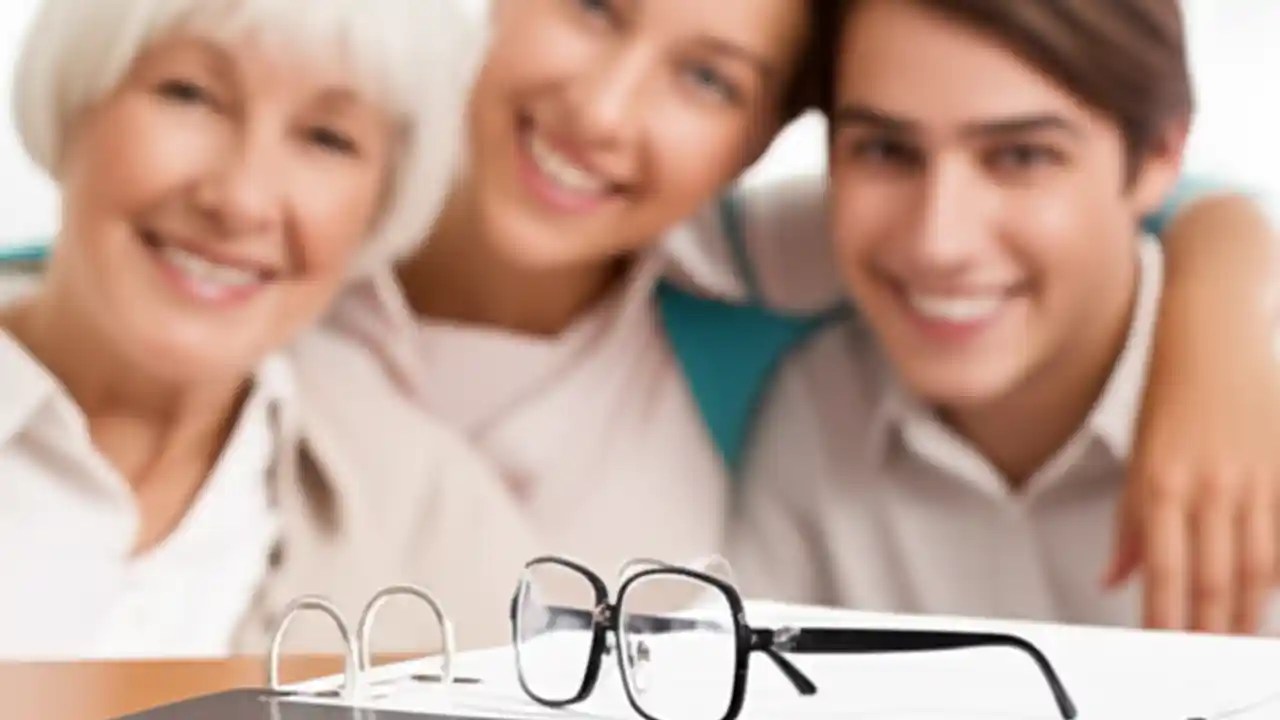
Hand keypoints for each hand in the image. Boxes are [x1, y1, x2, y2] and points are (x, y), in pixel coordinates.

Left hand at [1105, 279, 1279, 634]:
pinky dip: (1278, 569)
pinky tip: (1269, 593)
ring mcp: (1256, 478)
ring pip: (1259, 566)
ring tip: (1238, 641)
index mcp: (1162, 483)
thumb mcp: (1137, 457)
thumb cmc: (1172, 391)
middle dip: (1211, 630)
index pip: (1165, 573)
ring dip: (1249, 612)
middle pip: (1217, 579)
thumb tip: (1116, 577)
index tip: (1161, 650)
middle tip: (1204, 661)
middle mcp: (1210, 485)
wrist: (1214, 332)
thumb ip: (1130, 524)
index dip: (1166, 621)